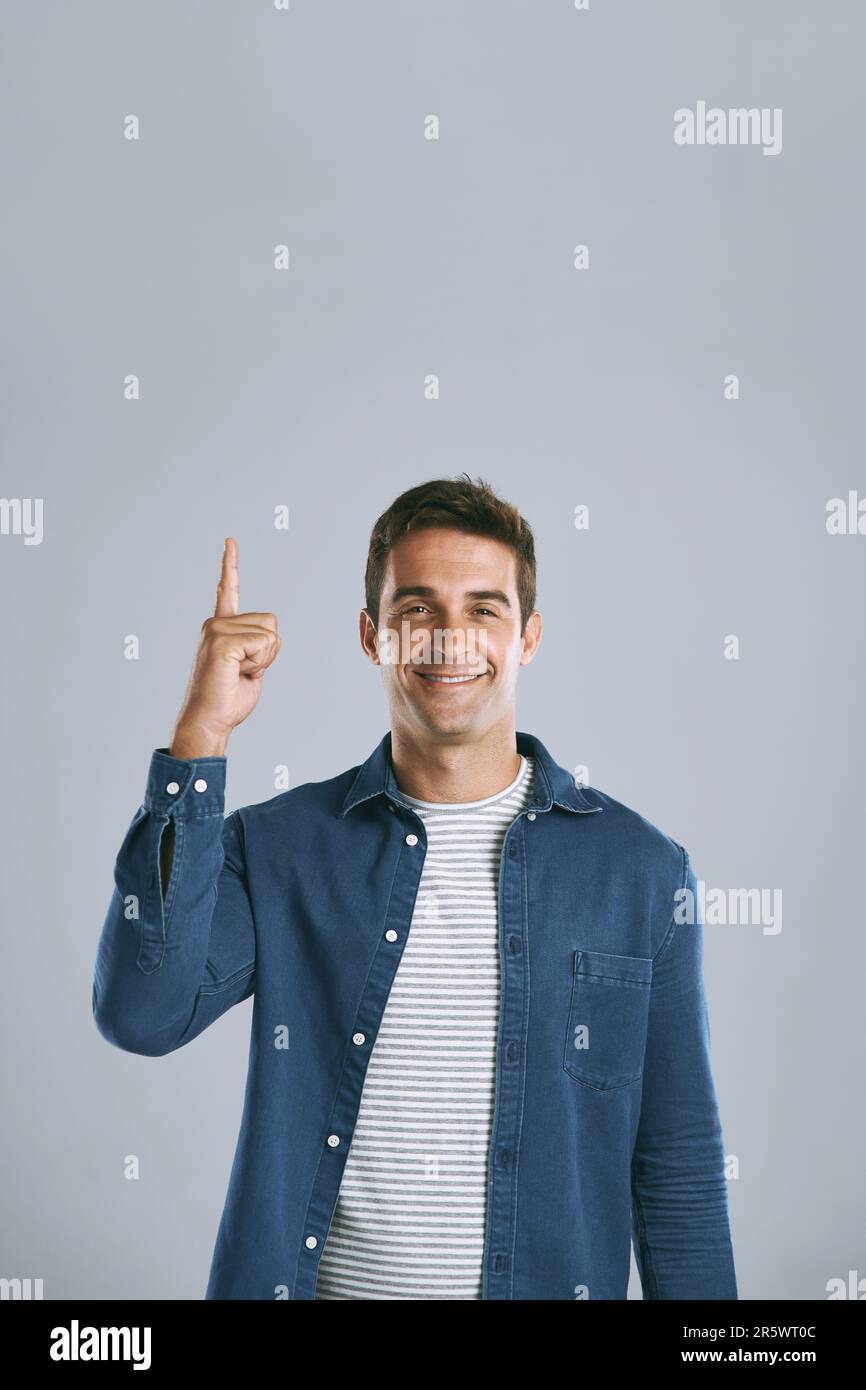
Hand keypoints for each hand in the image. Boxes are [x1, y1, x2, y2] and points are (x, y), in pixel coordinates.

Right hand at [169, 538, 280, 757]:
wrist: (208, 721)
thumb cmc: (227, 700)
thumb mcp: (248, 668)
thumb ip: (256, 648)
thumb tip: (266, 639)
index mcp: (219, 628)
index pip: (227, 591)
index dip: (230, 566)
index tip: (230, 542)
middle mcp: (215, 623)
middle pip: (271, 623)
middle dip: (268, 652)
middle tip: (245, 671)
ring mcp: (216, 631)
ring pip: (270, 634)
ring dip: (265, 659)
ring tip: (240, 673)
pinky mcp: (222, 641)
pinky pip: (264, 645)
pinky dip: (260, 663)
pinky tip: (238, 673)